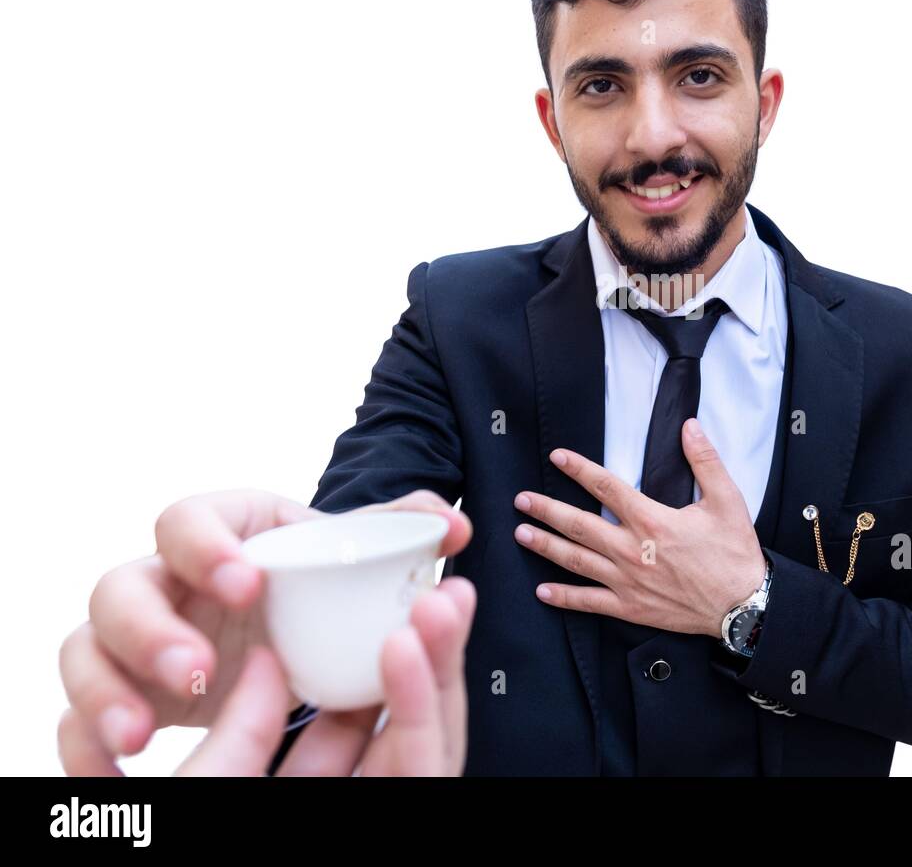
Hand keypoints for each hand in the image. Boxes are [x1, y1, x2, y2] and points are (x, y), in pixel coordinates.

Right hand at [57, 488, 472, 775]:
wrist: (279, 624)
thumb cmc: (311, 579)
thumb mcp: (350, 554)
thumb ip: (399, 534)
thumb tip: (451, 525)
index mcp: (220, 533)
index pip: (189, 519)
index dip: (206, 547)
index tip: (246, 585)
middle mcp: (163, 579)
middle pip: (121, 587)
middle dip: (149, 630)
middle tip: (198, 673)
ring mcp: (129, 636)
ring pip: (84, 651)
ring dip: (106, 693)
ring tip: (143, 739)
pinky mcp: (116, 691)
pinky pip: (74, 717)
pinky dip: (86, 746)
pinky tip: (118, 777)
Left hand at [511, 417, 765, 636]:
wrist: (743, 605)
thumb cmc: (734, 553)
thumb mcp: (727, 500)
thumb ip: (705, 461)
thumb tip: (689, 427)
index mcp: (652, 520)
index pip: (606, 488)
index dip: (579, 469)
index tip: (558, 457)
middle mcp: (632, 550)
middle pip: (579, 525)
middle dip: (547, 510)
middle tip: (521, 500)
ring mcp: (627, 581)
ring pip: (576, 561)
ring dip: (546, 546)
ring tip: (521, 534)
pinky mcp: (630, 607)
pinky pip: (589, 602)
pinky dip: (564, 597)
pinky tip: (542, 591)